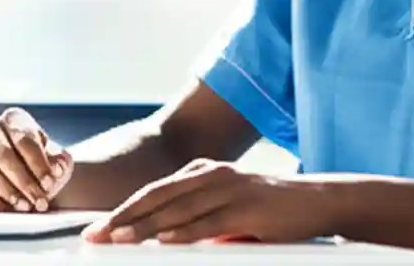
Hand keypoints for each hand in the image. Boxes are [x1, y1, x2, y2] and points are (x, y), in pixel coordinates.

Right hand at [0, 107, 73, 211]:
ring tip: (24, 206)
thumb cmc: (39, 166)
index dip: (38, 163)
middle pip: (4, 154)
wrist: (22, 178)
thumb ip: (59, 161)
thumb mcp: (56, 160)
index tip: (50, 183)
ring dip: (8, 192)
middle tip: (38, 200)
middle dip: (24, 181)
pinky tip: (4, 209)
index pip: (24, 138)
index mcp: (13, 118)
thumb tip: (57, 167)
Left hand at [81, 159, 331, 244]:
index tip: (97, 227)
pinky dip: (185, 232)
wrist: (317, 200)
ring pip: (178, 210)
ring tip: (119, 239)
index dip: (123, 209)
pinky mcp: (247, 208)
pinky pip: (210, 222)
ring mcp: (229, 189)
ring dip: (146, 227)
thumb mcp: (227, 207)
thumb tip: (163, 238)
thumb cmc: (269, 208)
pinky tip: (166, 241)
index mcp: (202, 172)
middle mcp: (211, 175)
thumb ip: (197, 217)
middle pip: (157, 197)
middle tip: (96, 235)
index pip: (154, 192)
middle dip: (123, 217)